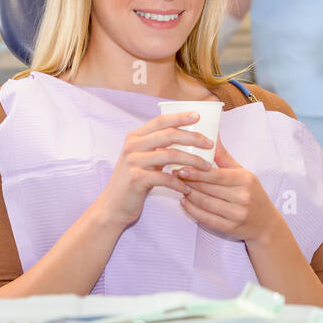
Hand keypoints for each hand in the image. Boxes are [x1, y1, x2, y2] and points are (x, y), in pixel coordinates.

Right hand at [94, 112, 214, 230]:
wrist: (113, 206)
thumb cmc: (134, 181)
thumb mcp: (143, 159)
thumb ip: (158, 147)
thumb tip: (188, 137)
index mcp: (135, 137)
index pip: (161, 121)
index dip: (180, 117)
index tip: (199, 116)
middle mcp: (132, 145)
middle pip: (169, 135)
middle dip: (193, 137)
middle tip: (210, 144)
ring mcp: (133, 161)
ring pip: (170, 155)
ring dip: (192, 161)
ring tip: (206, 168)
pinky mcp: (136, 179)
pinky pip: (165, 178)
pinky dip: (180, 183)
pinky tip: (188, 189)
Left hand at [176, 142, 279, 244]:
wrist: (265, 223)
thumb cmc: (251, 193)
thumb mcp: (242, 172)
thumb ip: (224, 156)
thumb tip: (212, 135)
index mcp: (244, 180)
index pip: (216, 175)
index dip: (196, 172)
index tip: (180, 167)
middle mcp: (242, 197)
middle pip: (208, 188)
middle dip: (189, 181)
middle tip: (174, 174)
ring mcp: (236, 214)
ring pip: (204, 203)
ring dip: (188, 195)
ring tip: (178, 186)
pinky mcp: (229, 228)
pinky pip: (206, 218)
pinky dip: (192, 210)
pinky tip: (184, 202)